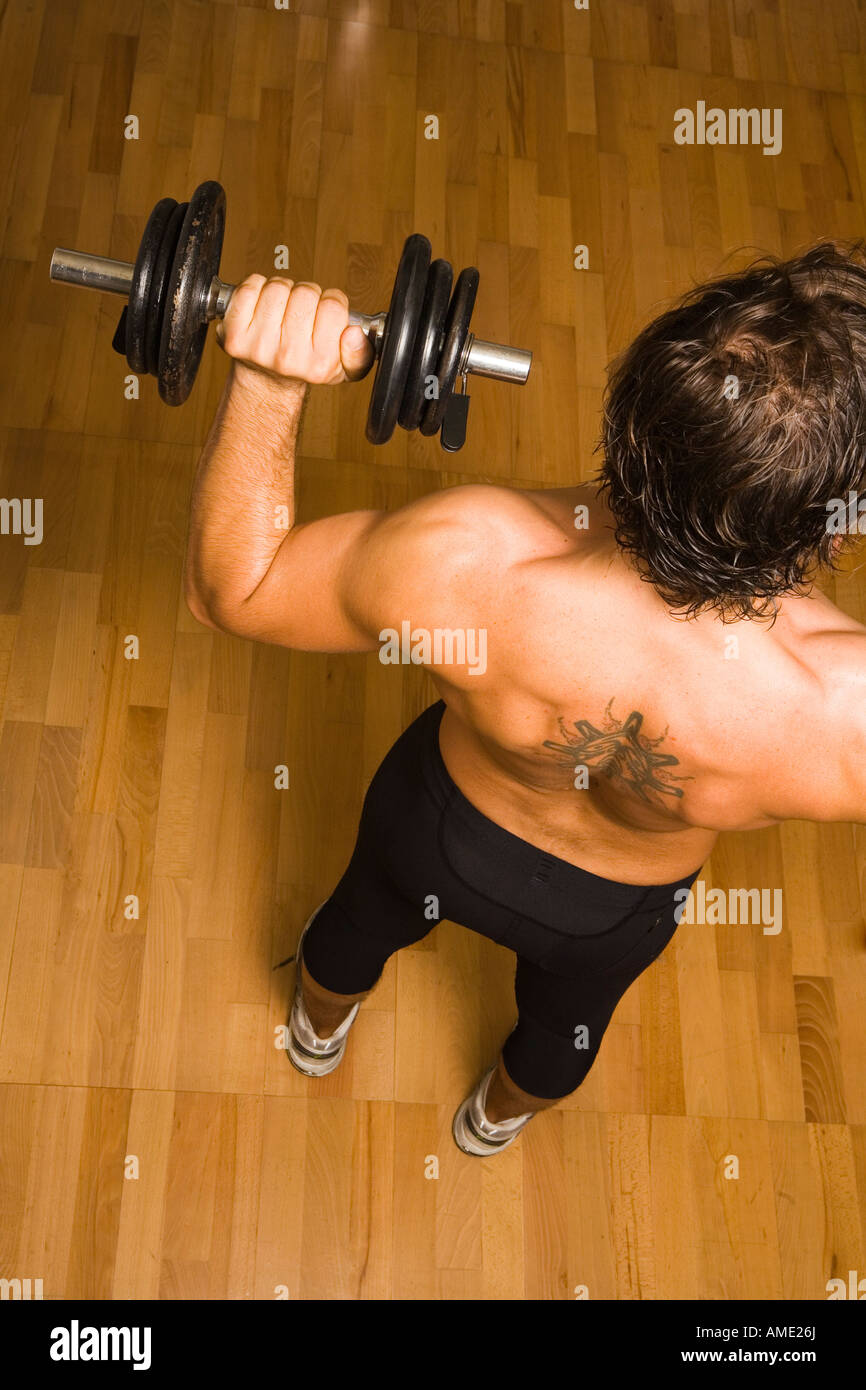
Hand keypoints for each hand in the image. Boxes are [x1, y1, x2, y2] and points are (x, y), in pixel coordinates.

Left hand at [214, 275, 374, 385]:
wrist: (268, 380)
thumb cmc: (307, 366)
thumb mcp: (345, 369)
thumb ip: (361, 353)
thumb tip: (353, 333)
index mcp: (319, 364)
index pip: (334, 306)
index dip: (332, 303)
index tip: (325, 313)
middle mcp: (288, 357)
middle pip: (306, 293)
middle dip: (307, 296)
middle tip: (302, 313)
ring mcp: (258, 346)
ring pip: (279, 286)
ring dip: (283, 290)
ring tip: (283, 309)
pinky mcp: (234, 334)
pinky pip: (250, 287)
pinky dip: (257, 287)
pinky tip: (263, 304)